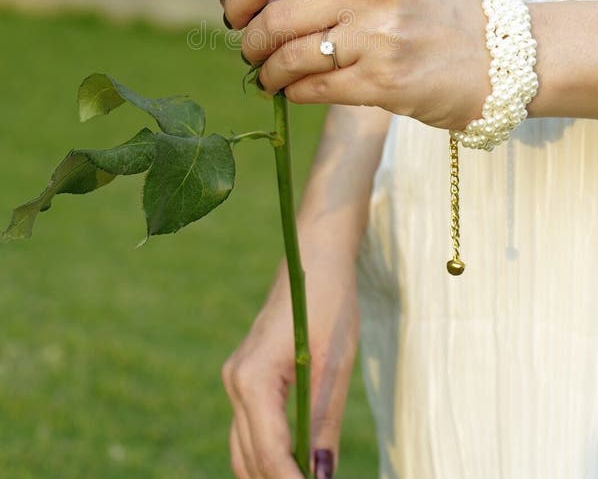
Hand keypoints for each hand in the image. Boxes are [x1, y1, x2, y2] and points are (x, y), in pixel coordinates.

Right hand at [222, 246, 358, 477]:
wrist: (314, 257)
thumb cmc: (329, 302)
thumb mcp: (334, 365)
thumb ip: (323, 425)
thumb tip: (319, 477)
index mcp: (253, 378)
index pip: (271, 455)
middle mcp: (235, 382)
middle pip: (252, 460)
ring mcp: (237, 379)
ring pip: (246, 451)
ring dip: (273, 474)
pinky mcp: (247, 377)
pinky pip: (252, 431)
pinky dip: (271, 455)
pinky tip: (298, 463)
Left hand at [224, 0, 488, 129]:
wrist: (493, 54)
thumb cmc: (424, 15)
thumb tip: (253, 4)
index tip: (233, 17)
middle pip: (273, 19)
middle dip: (250, 44)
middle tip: (250, 55)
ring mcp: (376, 37)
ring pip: (289, 58)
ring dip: (267, 74)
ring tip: (269, 79)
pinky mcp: (383, 82)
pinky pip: (313, 90)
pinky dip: (294, 93)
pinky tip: (296, 92)